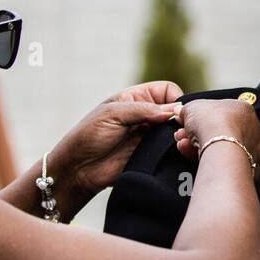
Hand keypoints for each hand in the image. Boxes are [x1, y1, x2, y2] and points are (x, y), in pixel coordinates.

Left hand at [51, 83, 185, 201]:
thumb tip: (174, 111)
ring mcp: (151, 136)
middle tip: (178, 131)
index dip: (175, 99)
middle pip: (177, 111)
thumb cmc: (88, 135)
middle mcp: (147, 116)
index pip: (168, 90)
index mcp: (137, 98)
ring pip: (178, 132)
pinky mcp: (153, 156)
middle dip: (181, 119)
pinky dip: (177, 153)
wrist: (79, 169)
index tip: (175, 113)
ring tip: (175, 143)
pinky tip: (173, 154)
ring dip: (179, 137)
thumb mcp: (113, 114)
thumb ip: (143, 110)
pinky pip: (172, 152)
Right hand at [173, 99, 259, 177]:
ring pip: (218, 146)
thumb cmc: (214, 123)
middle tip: (182, 133)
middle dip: (196, 132)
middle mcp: (251, 129)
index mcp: (244, 109)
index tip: (188, 120)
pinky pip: (221, 161)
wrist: (222, 148)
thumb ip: (186, 109)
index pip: (221, 112)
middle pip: (218, 130)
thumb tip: (181, 110)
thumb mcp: (192, 107)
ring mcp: (249, 149)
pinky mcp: (244, 167)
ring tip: (183, 144)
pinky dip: (204, 158)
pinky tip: (190, 153)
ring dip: (196, 144)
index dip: (201, 116)